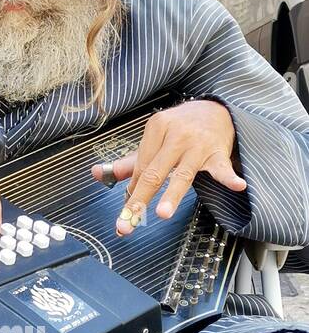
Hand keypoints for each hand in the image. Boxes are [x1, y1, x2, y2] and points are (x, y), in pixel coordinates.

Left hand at [90, 98, 245, 235]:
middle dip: (140, 200)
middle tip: (128, 222)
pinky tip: (237, 185)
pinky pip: (222, 167)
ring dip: (172, 194)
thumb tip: (96, 174)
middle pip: (155, 172)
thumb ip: (128, 162)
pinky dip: (229, 177)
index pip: (141, 166)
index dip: (134, 191)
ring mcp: (198, 144)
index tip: (127, 214)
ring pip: (182, 174)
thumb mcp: (154, 141)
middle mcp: (176, 134)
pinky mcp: (218, 152)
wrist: (216, 110)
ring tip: (162, 213)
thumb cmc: (180, 130)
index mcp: (156, 128)